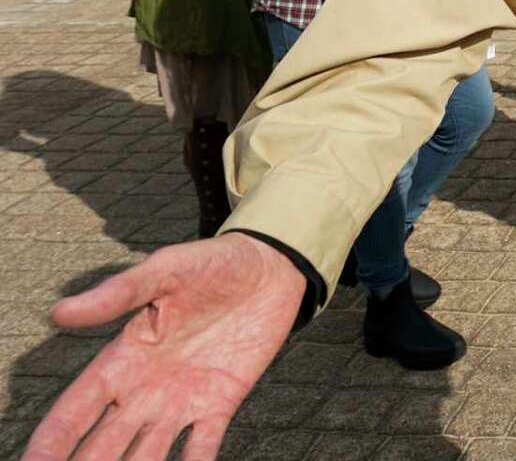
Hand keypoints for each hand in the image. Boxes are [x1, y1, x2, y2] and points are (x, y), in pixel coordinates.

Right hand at [26, 234, 304, 459]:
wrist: (270, 268)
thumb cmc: (211, 264)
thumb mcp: (165, 270)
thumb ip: (119, 293)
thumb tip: (60, 312)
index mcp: (124, 358)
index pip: (78, 407)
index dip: (55, 437)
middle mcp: (146, 388)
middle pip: (106, 441)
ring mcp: (183, 399)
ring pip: (147, 452)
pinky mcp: (222, 402)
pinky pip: (203, 445)